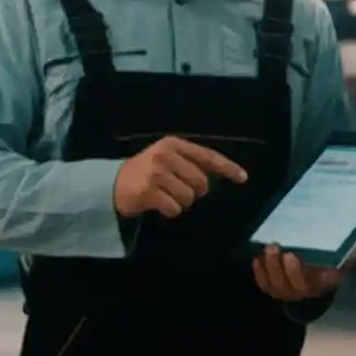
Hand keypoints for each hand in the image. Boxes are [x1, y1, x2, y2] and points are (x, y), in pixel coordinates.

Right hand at [114, 136, 247, 218]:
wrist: (111, 185)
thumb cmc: (146, 172)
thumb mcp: (167, 159)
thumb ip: (190, 163)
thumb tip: (221, 174)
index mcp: (173, 144)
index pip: (207, 156)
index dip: (227, 167)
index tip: (243, 178)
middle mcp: (166, 155)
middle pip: (201, 182)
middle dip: (195, 192)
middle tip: (179, 190)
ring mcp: (156, 173)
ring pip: (189, 197)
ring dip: (181, 202)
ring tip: (166, 196)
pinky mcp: (149, 191)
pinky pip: (175, 209)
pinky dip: (170, 211)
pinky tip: (159, 205)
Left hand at [252, 244, 351, 301]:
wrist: (318, 283)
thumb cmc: (330, 267)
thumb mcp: (342, 264)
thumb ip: (347, 258)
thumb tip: (353, 250)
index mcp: (317, 287)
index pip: (305, 283)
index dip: (295, 271)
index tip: (291, 255)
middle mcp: (299, 293)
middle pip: (284, 285)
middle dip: (277, 266)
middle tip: (274, 246)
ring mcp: (284, 292)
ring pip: (271, 285)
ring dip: (267, 267)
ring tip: (266, 249)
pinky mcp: (272, 288)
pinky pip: (263, 283)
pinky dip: (259, 271)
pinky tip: (258, 257)